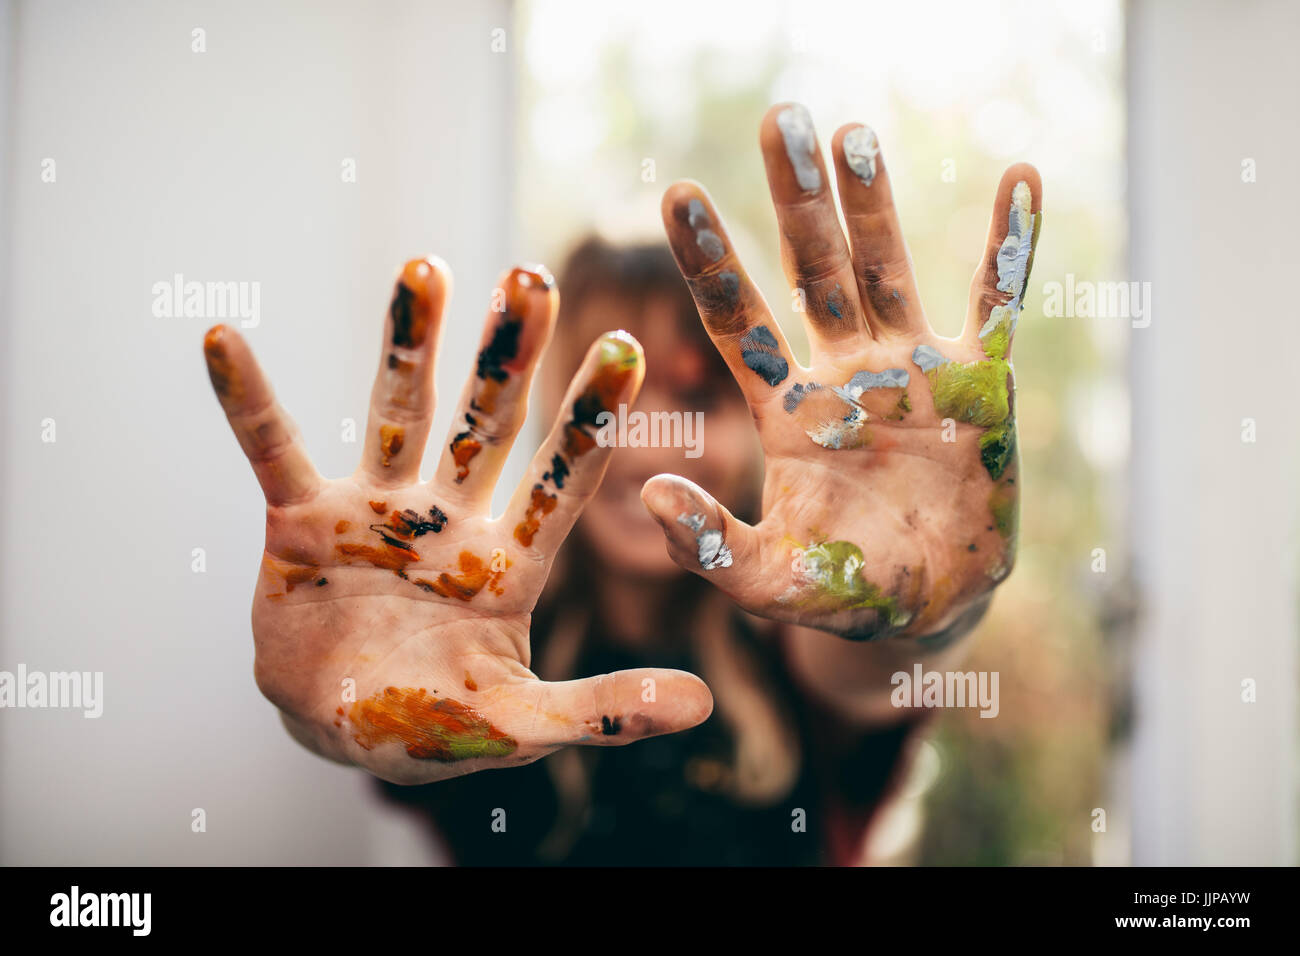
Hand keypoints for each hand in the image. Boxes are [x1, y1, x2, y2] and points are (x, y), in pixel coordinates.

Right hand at [204, 260, 711, 782]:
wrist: (337, 725)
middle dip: (511, 356)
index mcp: (511, 564)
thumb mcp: (518, 725)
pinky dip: (248, 402)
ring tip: (426, 266)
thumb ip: (602, 711)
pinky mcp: (303, 517)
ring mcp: (379, 511)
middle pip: (488, 426)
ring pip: (398, 413)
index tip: (625, 350)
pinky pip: (272, 449)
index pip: (559, 481)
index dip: (589, 421)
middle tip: (536, 277)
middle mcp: (452, 519)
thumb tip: (704, 704)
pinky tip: (224, 340)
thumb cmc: (437, 725)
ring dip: (409, 343)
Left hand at [643, 103, 1040, 641]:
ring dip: (876, 204)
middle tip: (779, 118)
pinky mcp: (979, 384)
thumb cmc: (842, 591)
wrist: (928, 603)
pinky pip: (997, 303)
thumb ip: (711, 545)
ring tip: (855, 129)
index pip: (737, 321)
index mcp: (784, 410)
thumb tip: (648, 493)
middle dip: (796, 199)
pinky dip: (1009, 246)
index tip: (678, 193)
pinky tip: (1020, 177)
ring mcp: (911, 370)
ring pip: (889, 271)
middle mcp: (842, 373)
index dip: (712, 260)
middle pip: (812, 271)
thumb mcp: (770, 579)